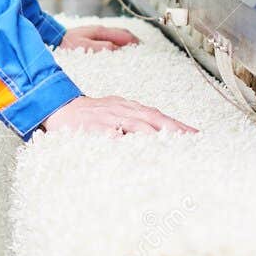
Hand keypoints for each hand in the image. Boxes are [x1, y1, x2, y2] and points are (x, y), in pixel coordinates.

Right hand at [40, 95, 196, 136]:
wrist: (60, 108)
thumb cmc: (91, 114)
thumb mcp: (116, 112)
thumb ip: (135, 122)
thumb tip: (156, 133)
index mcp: (129, 107)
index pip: (158, 116)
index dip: (178, 125)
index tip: (196, 135)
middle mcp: (123, 110)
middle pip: (153, 118)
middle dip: (174, 128)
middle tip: (192, 139)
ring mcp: (109, 118)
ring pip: (136, 124)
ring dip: (155, 134)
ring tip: (172, 144)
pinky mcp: (94, 127)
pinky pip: (110, 134)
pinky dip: (122, 139)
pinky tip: (134, 147)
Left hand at [57, 24, 139, 52]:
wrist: (53, 39)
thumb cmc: (67, 44)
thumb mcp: (84, 47)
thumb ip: (101, 47)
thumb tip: (117, 48)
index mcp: (100, 31)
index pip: (123, 34)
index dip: (135, 42)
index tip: (143, 49)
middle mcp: (100, 30)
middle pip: (122, 33)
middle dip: (134, 40)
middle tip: (142, 49)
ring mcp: (96, 32)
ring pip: (116, 35)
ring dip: (126, 41)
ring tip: (133, 49)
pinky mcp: (92, 36)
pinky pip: (110, 38)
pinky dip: (118, 43)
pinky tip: (118, 49)